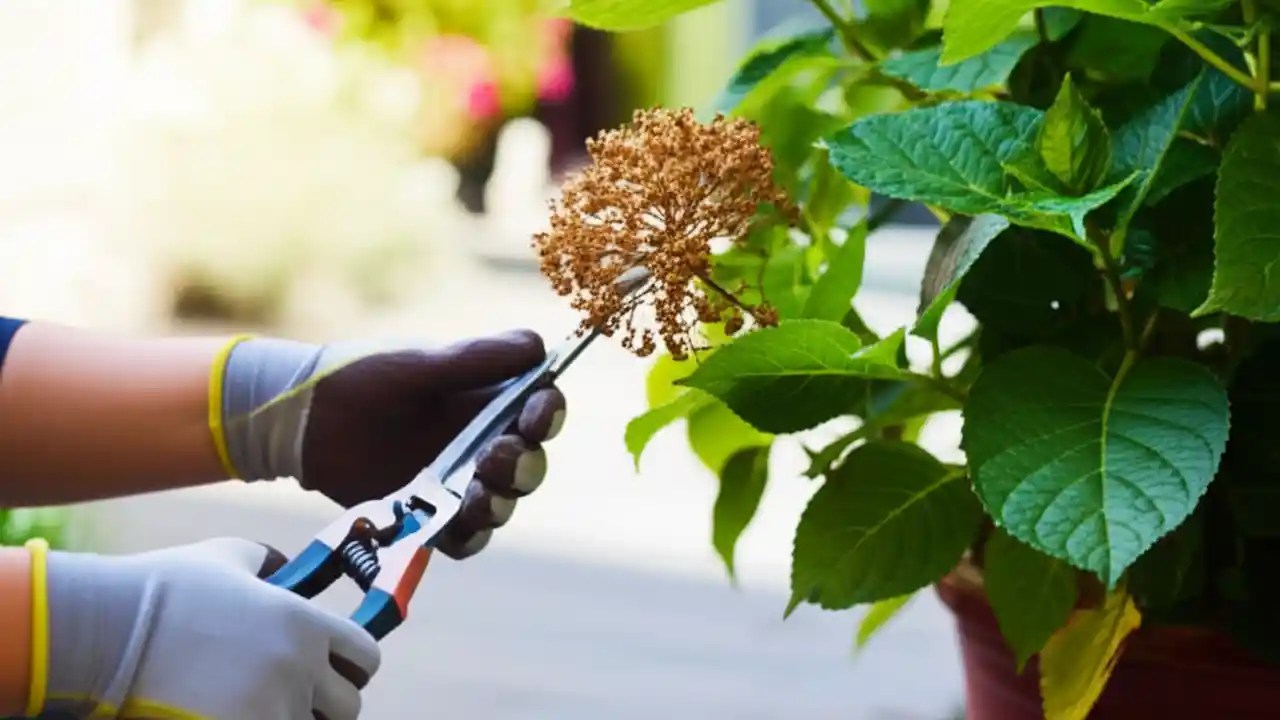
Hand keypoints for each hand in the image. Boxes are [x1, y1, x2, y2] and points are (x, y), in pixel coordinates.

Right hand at [37, 538, 379, 719]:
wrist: (111, 628)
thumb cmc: (168, 589)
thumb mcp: (230, 557)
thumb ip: (269, 561)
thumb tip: (283, 567)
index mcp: (307, 623)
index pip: (366, 657)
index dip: (352, 666)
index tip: (335, 671)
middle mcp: (300, 667)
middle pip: (347, 706)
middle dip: (326, 705)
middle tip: (297, 699)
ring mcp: (272, 707)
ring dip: (294, 718)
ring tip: (262, 705)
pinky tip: (239, 714)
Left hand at [218, 330, 565, 558]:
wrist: (308, 420)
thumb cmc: (366, 377)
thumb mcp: (420, 365)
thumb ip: (477, 359)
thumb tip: (538, 347)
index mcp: (491, 400)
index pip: (541, 409)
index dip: (548, 414)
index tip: (535, 415)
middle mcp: (485, 443)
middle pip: (531, 463)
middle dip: (523, 464)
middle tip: (495, 457)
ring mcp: (461, 484)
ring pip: (504, 503)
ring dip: (500, 501)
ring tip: (475, 495)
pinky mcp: (434, 518)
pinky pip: (467, 537)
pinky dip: (469, 534)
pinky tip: (456, 522)